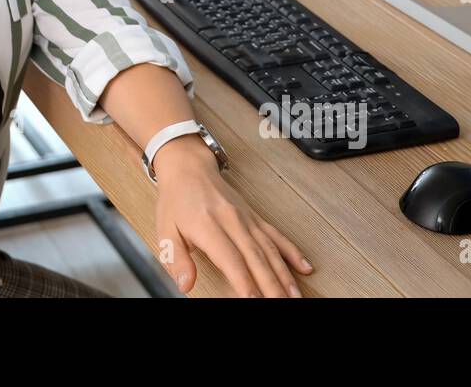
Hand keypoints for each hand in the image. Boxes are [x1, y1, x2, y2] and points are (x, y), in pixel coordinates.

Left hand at [152, 137, 313, 296]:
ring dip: (284, 275)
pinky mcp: (254, 217)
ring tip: (295, 296)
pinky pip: (277, 235)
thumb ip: (176, 259)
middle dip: (271, 286)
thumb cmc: (176, 200)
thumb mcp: (165, 230)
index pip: (231, 260)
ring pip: (270, 250)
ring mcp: (246, 219)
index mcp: (208, 226)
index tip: (253, 300)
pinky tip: (305, 267)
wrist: (189, 166)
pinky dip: (292, 252)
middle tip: (282, 304)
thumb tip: (185, 284)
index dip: (244, 283)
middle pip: (256, 258)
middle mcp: (232, 221)